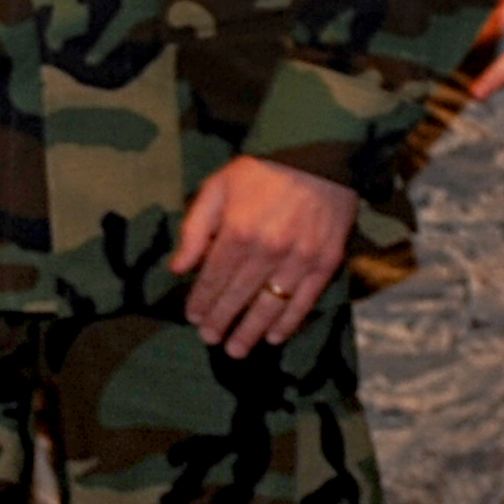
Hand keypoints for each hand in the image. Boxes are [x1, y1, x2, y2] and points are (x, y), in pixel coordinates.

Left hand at [170, 156, 354, 357]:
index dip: (201, 301)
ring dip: (250, 331)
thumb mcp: (218, 188)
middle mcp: (268, 249)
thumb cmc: (261, 170)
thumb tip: (178, 268)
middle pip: (238, 296)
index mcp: (237, 231)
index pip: (214, 278)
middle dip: (221, 321)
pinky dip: (288, 323)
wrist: (317, 154)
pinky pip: (304, 301)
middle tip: (211, 339)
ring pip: (270, 306)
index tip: (193, 317)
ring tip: (236, 349)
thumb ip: (195, 229)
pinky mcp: (325, 261)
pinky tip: (273, 337)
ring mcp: (299, 258)